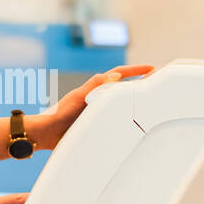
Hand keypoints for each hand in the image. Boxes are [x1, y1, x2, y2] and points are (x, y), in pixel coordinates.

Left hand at [36, 64, 154, 149]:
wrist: (45, 134)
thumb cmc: (58, 114)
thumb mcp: (78, 97)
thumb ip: (95, 85)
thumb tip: (115, 75)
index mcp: (95, 88)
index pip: (120, 74)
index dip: (136, 70)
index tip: (152, 68)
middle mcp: (97, 98)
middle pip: (123, 87)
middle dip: (140, 83)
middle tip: (158, 83)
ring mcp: (96, 110)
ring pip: (120, 103)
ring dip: (134, 101)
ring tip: (151, 101)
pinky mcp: (94, 124)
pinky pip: (114, 118)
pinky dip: (125, 118)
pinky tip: (133, 124)